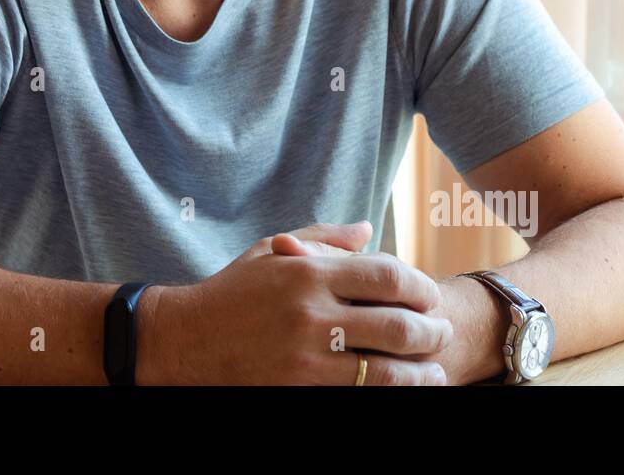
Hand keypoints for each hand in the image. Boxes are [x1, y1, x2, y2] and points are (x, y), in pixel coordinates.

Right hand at [146, 221, 452, 384]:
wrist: (182, 343)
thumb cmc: (230, 293)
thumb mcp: (270, 252)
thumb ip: (323, 238)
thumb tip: (368, 228)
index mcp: (308, 273)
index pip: (388, 275)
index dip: (420, 286)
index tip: (429, 296)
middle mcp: (311, 315)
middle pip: (398, 324)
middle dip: (431, 331)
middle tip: (441, 332)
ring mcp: (305, 359)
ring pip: (387, 370)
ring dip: (421, 372)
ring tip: (435, 371)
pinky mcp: (298, 390)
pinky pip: (360, 394)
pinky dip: (389, 392)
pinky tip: (403, 388)